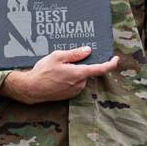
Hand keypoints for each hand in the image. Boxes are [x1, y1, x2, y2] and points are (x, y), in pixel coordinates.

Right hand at [3, 46, 118, 103]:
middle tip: (65, 61)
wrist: (31, 89)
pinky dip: (69, 79)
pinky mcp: (69, 95)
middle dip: (80, 65)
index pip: (100, 69)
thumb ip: (75, 54)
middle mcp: (79, 84)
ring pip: (80, 78)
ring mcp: (74, 91)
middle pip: (87, 71)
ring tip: (57, 70)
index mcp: (79, 73)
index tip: (116, 59)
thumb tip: (88, 50)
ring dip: (73, 72)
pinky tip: (57, 76)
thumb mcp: (58, 56)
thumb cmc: (42, 72)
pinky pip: (74, 84)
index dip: (111, 64)